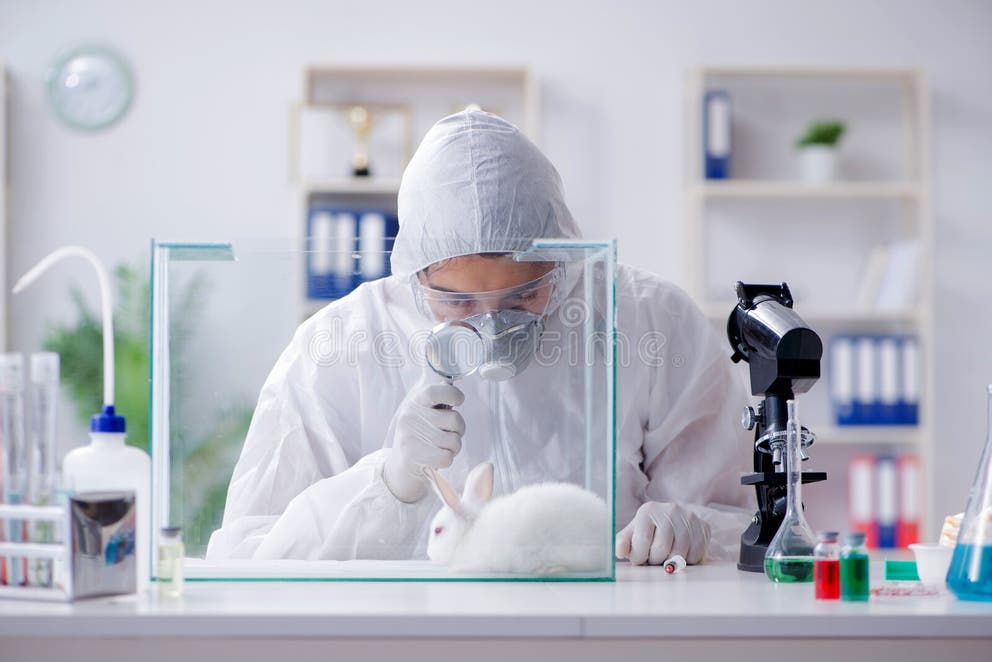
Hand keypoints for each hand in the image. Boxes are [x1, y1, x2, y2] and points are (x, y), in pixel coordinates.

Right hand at [383, 381, 464, 501]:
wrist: (400, 466)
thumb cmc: (419, 436)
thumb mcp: (422, 414)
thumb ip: (436, 404)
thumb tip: (456, 394)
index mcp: (414, 402)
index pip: (434, 392)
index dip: (452, 394)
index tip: (459, 400)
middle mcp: (410, 417)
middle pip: (454, 419)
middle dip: (459, 429)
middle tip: (449, 433)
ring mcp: (411, 437)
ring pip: (454, 440)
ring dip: (454, 447)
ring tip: (442, 447)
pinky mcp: (415, 456)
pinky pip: (447, 457)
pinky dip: (447, 459)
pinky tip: (437, 458)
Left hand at [616, 501, 710, 565]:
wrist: (675, 520)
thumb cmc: (650, 530)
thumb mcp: (633, 533)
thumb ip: (623, 542)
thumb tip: (618, 551)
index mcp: (648, 510)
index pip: (641, 541)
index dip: (638, 557)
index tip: (639, 559)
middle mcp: (670, 510)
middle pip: (661, 549)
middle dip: (655, 560)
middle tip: (654, 558)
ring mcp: (689, 518)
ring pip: (679, 554)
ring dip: (670, 562)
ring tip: (665, 556)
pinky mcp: (704, 527)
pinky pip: (695, 556)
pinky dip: (686, 561)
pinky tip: (680, 553)